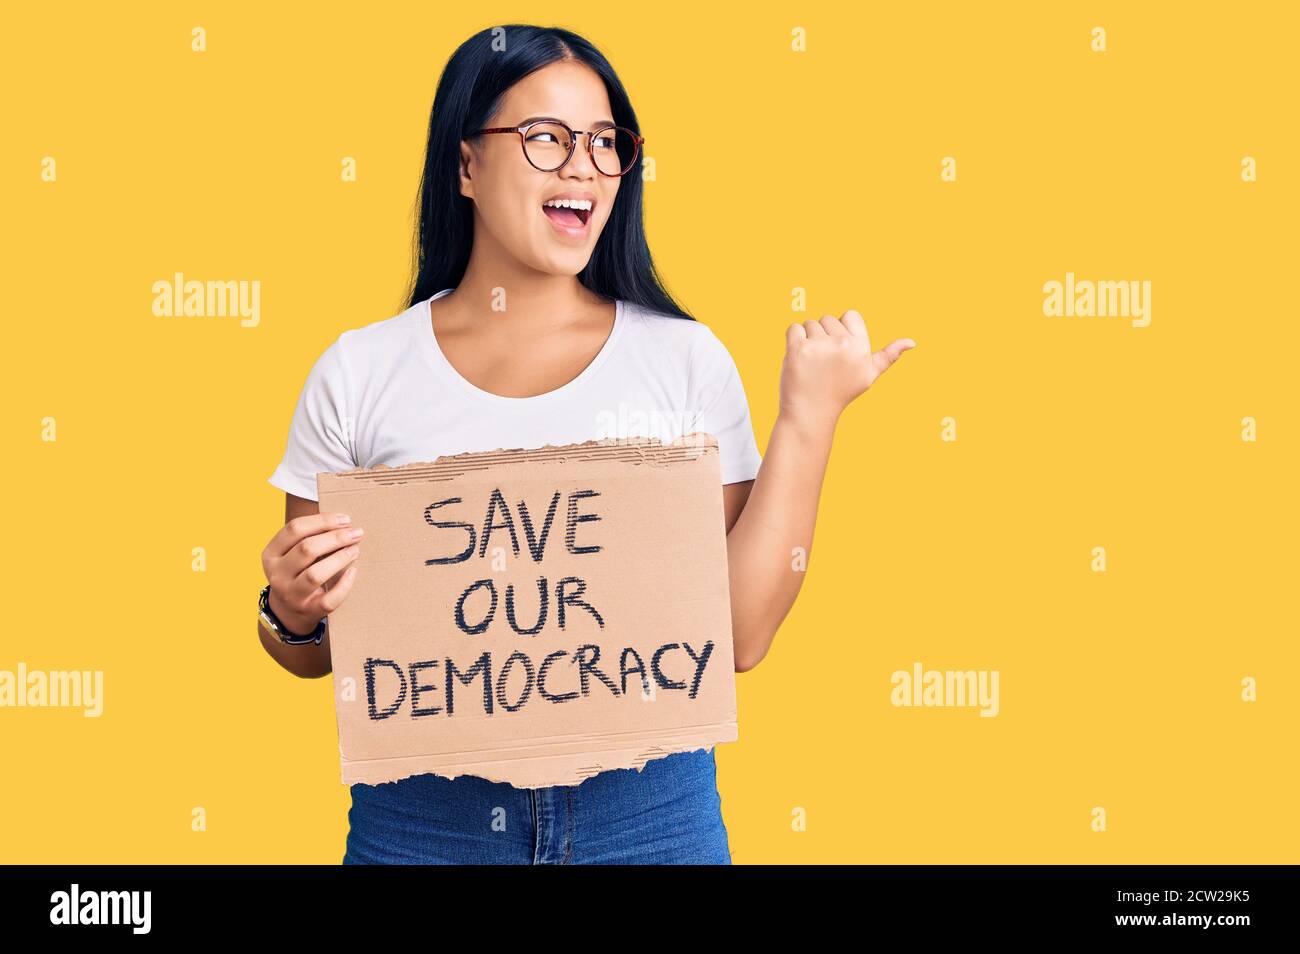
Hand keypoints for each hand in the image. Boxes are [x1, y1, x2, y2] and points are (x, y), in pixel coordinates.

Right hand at [260, 513, 363, 633]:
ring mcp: (291, 595)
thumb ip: (309, 536)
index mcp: (271, 554)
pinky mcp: (308, 610)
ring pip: (315, 574)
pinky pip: (329, 599)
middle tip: (356, 532)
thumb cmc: (297, 572)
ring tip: (355, 549)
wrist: (288, 611)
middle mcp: (277, 575)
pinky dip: (344, 585)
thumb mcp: (291, 553)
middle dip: (335, 537)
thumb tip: (342, 521)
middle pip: (306, 549)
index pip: (294, 529)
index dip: (322, 521)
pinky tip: (353, 572)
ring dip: (339, 558)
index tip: (345, 519)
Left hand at [779, 310, 914, 426]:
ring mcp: (820, 346)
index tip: (838, 351)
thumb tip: (912, 342)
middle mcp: (844, 344)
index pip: (850, 314)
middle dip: (823, 336)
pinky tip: (798, 359)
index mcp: (861, 346)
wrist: (811, 413)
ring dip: (807, 339)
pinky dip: (792, 340)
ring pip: (810, 323)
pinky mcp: (798, 349)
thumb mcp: (868, 375)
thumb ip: (888, 356)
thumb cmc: (839, 392)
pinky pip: (793, 328)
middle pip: (828, 319)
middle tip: (823, 362)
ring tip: (811, 363)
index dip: (841, 330)